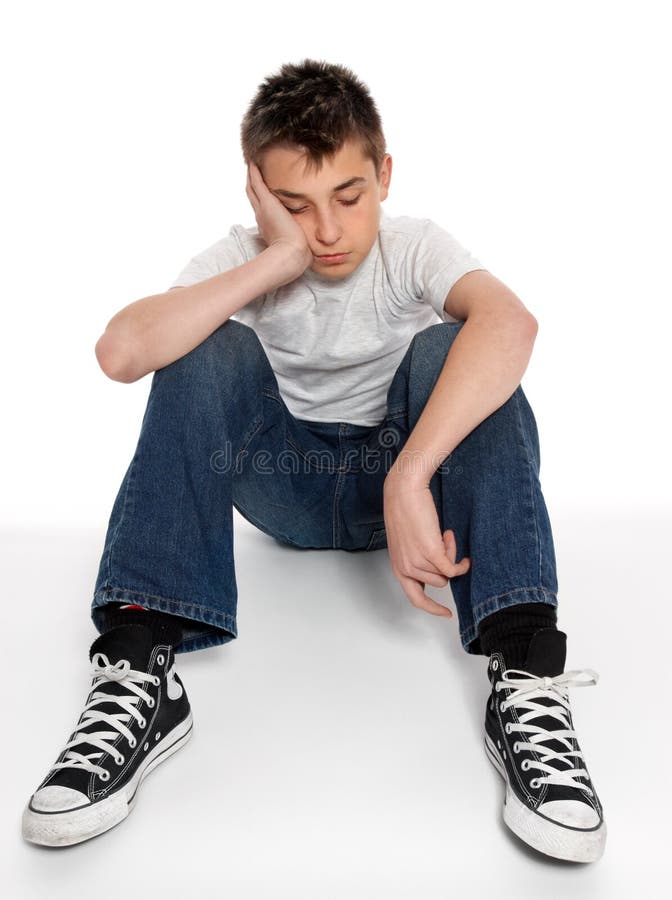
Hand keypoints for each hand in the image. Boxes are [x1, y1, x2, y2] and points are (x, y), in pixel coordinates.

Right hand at [246, 162, 312, 275]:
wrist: (290, 254)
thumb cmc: (297, 254)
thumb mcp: (298, 243)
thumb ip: (301, 239)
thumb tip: (310, 244)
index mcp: (268, 227)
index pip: (263, 209)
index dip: (261, 200)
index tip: (262, 192)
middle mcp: (262, 217)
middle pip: (254, 197)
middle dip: (253, 185)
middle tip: (252, 172)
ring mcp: (263, 209)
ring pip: (253, 189)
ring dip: (252, 177)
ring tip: (252, 164)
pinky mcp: (267, 203)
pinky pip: (257, 184)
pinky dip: (255, 173)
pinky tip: (254, 162)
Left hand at [383, 475, 470, 616]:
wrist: (404, 490)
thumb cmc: (405, 511)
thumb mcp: (406, 542)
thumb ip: (416, 559)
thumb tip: (437, 573)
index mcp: (398, 567)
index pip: (416, 598)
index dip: (432, 608)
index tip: (446, 613)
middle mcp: (406, 568)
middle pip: (438, 583)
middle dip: (445, 565)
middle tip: (443, 542)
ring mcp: (417, 562)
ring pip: (446, 574)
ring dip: (450, 554)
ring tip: (442, 533)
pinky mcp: (430, 552)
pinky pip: (453, 568)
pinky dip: (460, 561)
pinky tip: (457, 546)